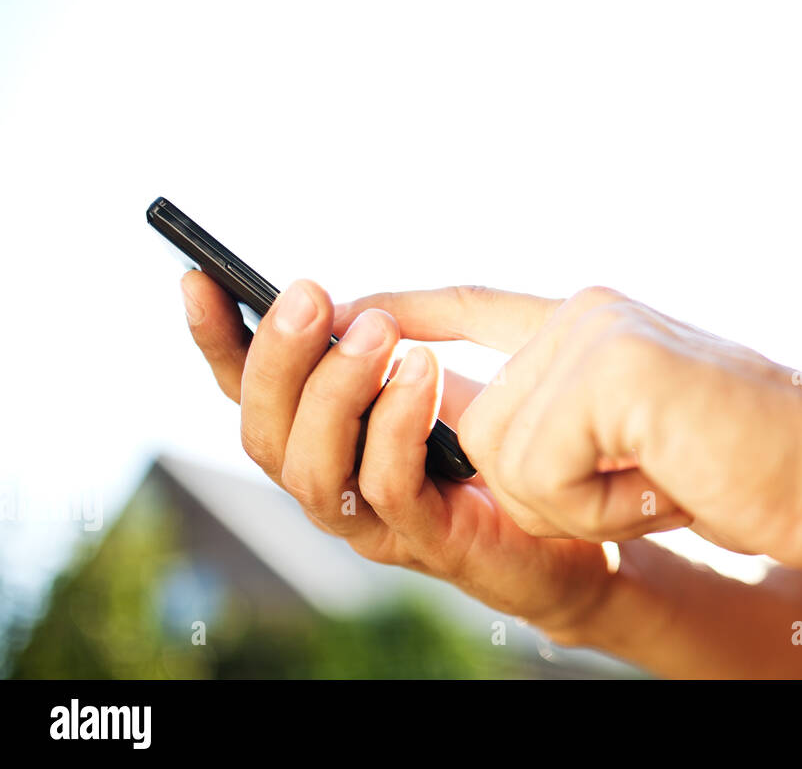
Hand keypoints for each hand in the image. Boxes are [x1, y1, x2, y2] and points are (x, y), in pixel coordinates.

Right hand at [179, 271, 614, 631]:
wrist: (582, 514)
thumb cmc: (513, 434)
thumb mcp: (457, 365)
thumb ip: (407, 330)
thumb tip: (356, 303)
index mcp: (329, 434)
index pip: (249, 393)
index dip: (218, 342)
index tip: (200, 279)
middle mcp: (334, 481)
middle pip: (262, 432)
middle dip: (276, 359)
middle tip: (309, 296)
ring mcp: (375, 521)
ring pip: (309, 469)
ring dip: (333, 392)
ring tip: (374, 333)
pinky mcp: (429, 542)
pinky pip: (387, 488)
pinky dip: (394, 426)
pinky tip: (420, 372)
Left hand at [335, 286, 801, 566]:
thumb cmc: (749, 465)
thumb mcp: (636, 437)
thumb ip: (561, 418)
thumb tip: (466, 423)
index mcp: (587, 324)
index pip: (471, 304)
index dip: (402, 309)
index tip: (336, 309)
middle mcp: (583, 314)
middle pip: (473, 418)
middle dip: (540, 486)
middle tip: (637, 478)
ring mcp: (597, 331)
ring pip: (501, 451)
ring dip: (580, 500)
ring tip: (661, 475)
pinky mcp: (615, 367)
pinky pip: (543, 470)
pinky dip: (604, 504)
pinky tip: (668, 479)